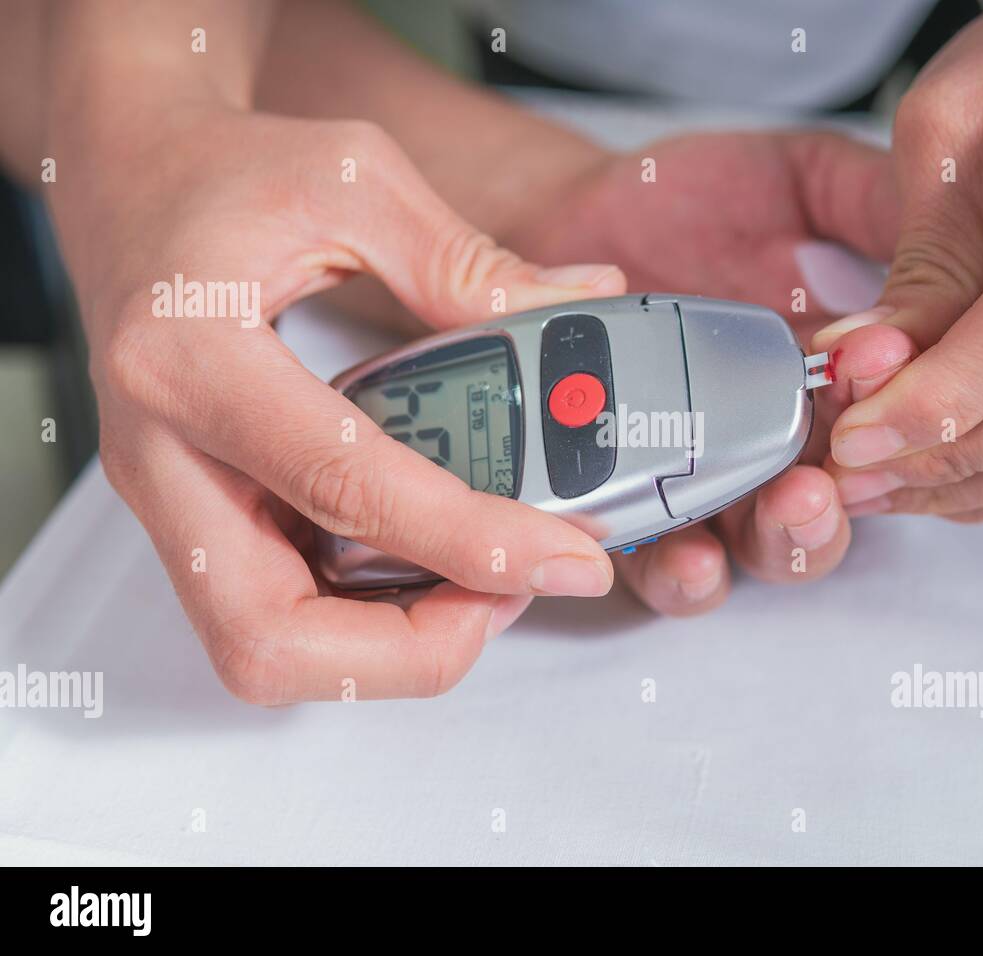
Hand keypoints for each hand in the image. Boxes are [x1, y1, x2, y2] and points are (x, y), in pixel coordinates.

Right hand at [49, 105, 626, 702]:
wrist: (130, 180)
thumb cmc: (221, 174)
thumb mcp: (352, 177)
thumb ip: (465, 261)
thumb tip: (579, 305)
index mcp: (191, 357)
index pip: (342, 486)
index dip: (469, 541)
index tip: (567, 557)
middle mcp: (162, 454)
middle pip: (268, 635)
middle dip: (409, 649)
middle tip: (508, 597)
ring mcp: (172, 500)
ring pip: (265, 648)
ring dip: (386, 647)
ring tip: (481, 582)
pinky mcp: (197, 517)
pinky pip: (276, 613)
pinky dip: (363, 620)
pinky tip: (432, 564)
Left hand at [507, 131, 909, 612]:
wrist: (570, 211)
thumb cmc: (687, 201)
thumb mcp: (801, 179)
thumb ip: (872, 202)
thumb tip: (962, 229)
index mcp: (835, 384)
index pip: (893, 416)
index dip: (906, 403)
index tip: (894, 365)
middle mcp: (779, 447)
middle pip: (839, 509)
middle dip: (850, 502)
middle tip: (836, 479)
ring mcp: (704, 484)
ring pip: (760, 553)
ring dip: (784, 544)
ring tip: (787, 512)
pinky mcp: (627, 503)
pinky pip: (656, 566)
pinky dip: (681, 572)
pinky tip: (686, 550)